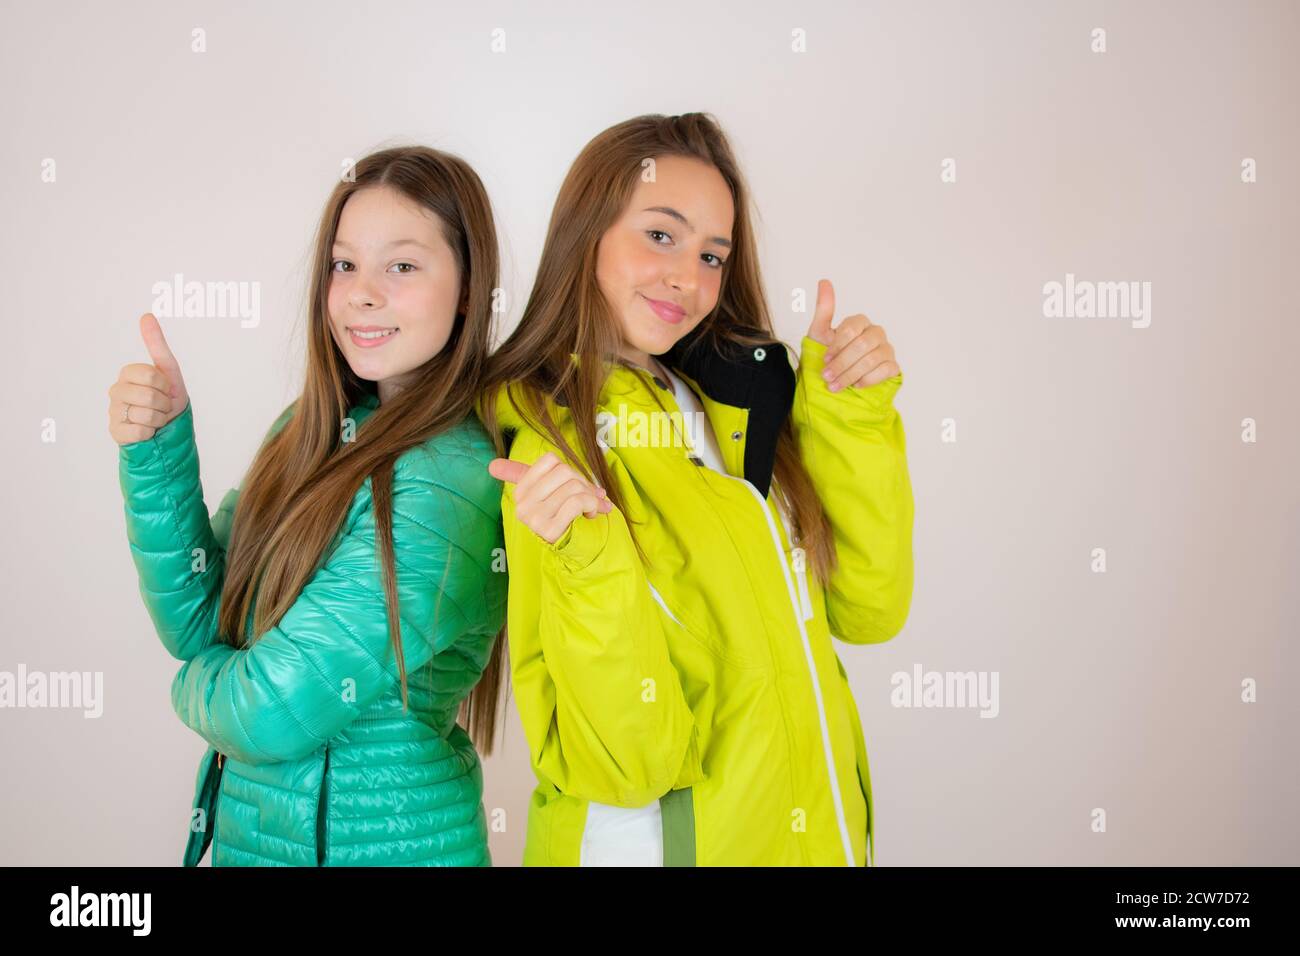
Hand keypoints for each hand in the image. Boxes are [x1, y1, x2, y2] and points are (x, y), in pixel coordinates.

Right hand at [108, 313, 191, 444]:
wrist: (167, 428)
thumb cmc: (168, 398)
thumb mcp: (168, 371)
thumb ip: (157, 344)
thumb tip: (146, 315)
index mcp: (128, 373)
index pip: (151, 376)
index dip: (165, 386)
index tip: (164, 389)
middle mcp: (116, 390)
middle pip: (149, 397)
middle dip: (164, 405)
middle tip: (162, 406)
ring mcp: (113, 411)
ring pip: (146, 416)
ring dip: (158, 420)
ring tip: (155, 418)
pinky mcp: (115, 431)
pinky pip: (140, 432)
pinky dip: (150, 433)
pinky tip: (146, 430)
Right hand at [487, 452, 612, 544]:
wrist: (576, 547)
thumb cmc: (563, 513)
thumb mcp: (548, 491)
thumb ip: (524, 475)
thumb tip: (492, 465)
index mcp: (521, 492)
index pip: (550, 460)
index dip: (570, 469)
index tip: (576, 484)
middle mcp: (523, 506)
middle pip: (563, 472)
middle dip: (584, 483)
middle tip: (589, 497)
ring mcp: (534, 519)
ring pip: (572, 487)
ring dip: (591, 496)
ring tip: (592, 506)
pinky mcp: (549, 531)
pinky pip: (576, 503)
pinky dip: (591, 505)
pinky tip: (591, 513)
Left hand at [805, 279, 900, 390]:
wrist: (838, 380)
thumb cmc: (829, 355)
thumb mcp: (820, 333)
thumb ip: (824, 309)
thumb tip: (824, 281)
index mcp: (859, 322)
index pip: (851, 329)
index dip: (837, 346)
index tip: (825, 359)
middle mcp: (875, 333)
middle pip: (862, 345)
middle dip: (842, 363)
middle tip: (827, 376)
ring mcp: (886, 349)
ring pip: (872, 359)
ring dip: (850, 375)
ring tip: (835, 385)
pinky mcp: (892, 366)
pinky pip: (885, 371)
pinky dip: (868, 380)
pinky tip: (856, 386)